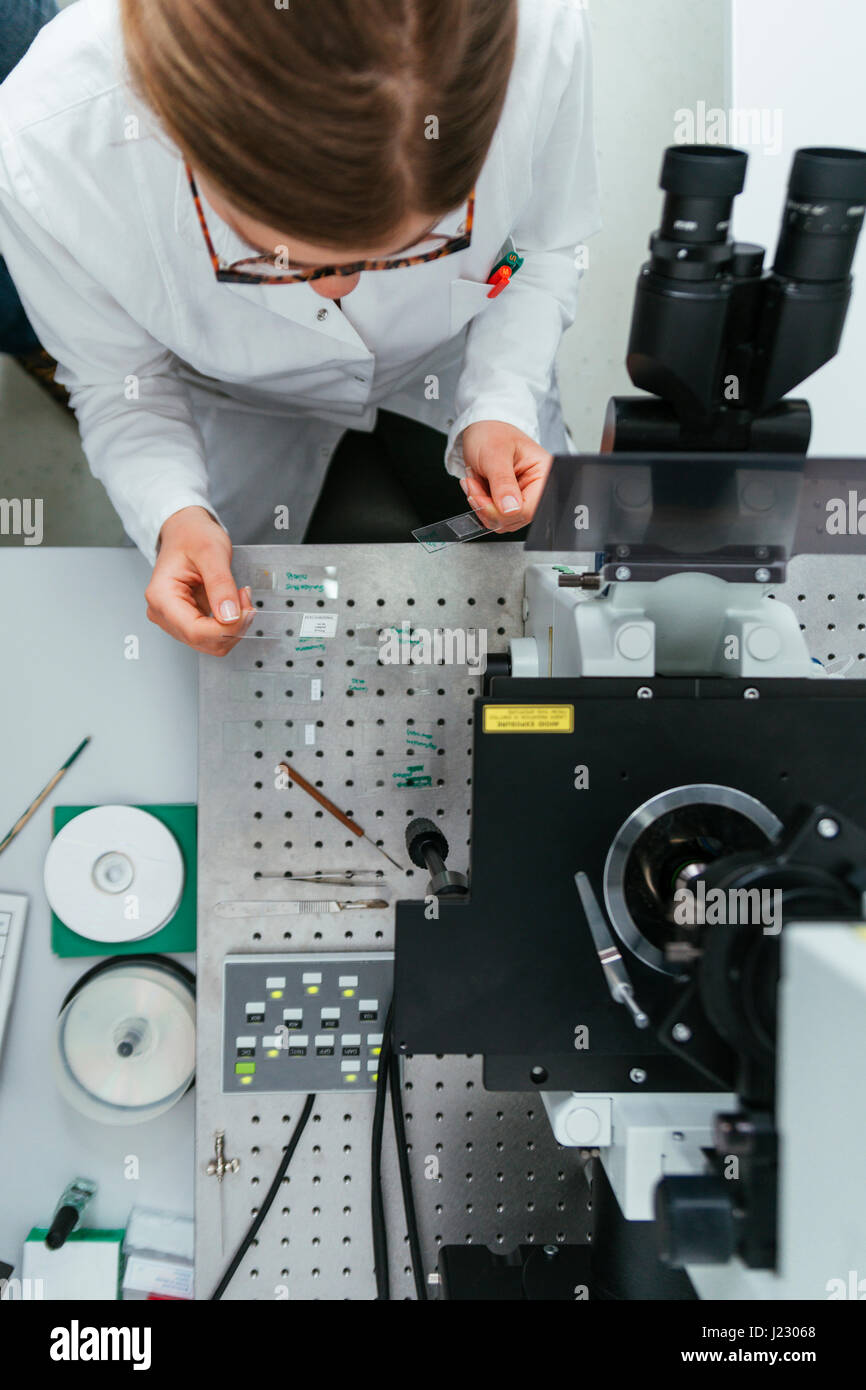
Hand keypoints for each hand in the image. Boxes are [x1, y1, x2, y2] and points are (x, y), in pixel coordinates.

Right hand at [145, 506, 254, 655]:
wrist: (185, 530)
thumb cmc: (191, 535)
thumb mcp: (211, 552)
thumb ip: (221, 584)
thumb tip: (230, 616)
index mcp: (161, 597)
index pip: (195, 631)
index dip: (226, 628)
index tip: (245, 609)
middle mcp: (163, 613)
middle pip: (204, 641)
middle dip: (233, 626)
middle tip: (244, 596)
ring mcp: (175, 620)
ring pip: (211, 643)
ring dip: (234, 625)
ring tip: (239, 596)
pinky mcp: (188, 621)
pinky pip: (214, 635)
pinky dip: (230, 623)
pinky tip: (233, 602)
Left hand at [459, 421, 552, 532]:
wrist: (481, 430)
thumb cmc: (492, 434)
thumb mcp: (495, 454)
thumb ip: (502, 482)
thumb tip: (510, 508)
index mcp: (545, 474)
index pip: (530, 508)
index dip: (502, 511)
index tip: (479, 498)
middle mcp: (537, 489)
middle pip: (515, 518)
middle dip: (486, 505)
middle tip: (473, 485)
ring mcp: (524, 498)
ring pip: (502, 521)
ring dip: (481, 505)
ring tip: (475, 481)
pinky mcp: (511, 504)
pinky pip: (495, 518)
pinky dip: (480, 506)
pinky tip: (477, 487)